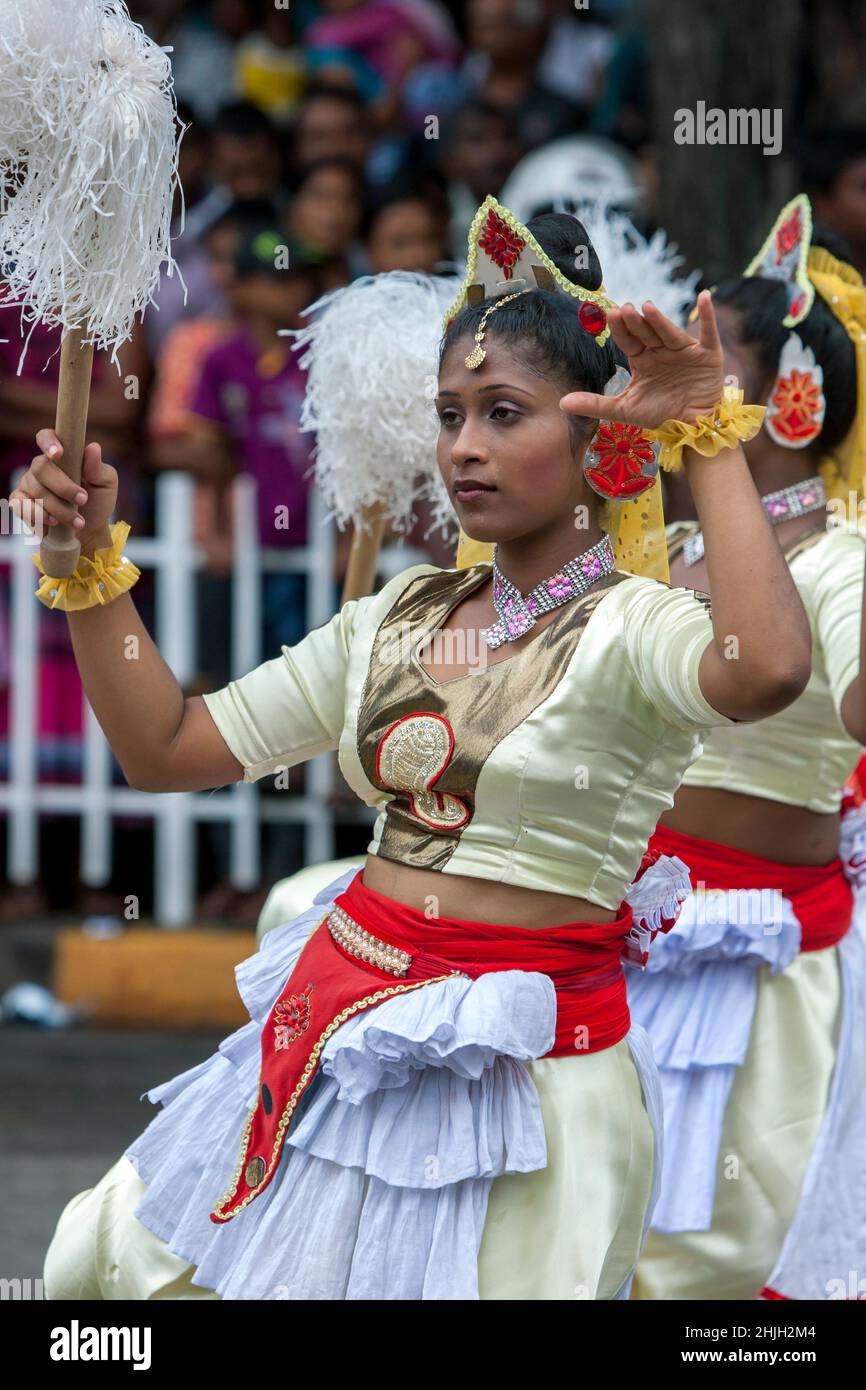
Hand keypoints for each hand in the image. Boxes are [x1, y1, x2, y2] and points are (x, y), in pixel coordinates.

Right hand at [9, 428, 118, 547]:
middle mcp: (42, 466)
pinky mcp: (22, 503)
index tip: (58, 454)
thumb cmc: (98, 499)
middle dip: (63, 487)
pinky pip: (20, 505)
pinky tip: (54, 523)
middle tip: (83, 499)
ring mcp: (29, 484)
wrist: (90, 527)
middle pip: (41, 468)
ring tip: (78, 521)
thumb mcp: (106, 483)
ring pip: (36, 491)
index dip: (49, 443)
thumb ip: (98, 468)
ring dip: (59, 509)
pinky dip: (37, 516)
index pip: (46, 437)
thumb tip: (93, 447)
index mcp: (62, 454)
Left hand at [560, 290, 725, 429]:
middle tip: (625, 310)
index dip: (620, 329)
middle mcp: (661, 350)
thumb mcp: (624, 410)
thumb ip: (595, 405)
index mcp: (642, 358)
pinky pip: (708, 333)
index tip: (609, 315)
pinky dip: (707, 316)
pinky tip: (704, 297)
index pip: (628, 341)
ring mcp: (684, 351)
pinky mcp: (707, 355)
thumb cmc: (659, 414)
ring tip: (648, 308)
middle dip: (636, 322)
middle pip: (647, 333)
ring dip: (660, 321)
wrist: (691, 426)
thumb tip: (561, 403)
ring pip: (670, 333)